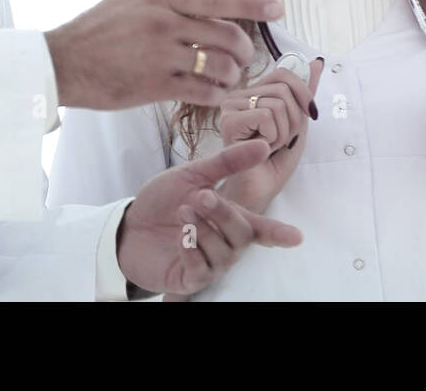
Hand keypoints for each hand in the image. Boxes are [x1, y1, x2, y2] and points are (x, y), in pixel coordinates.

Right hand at [45, 0, 283, 108]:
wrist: (64, 62)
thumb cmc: (98, 25)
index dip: (253, 5)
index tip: (279, 10)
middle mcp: (166, 25)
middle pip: (227, 35)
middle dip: (244, 49)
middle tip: (244, 56)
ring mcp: (161, 57)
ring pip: (218, 65)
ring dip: (232, 74)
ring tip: (229, 77)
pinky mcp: (154, 87)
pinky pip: (201, 91)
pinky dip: (216, 94)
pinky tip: (215, 93)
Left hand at [116, 139, 302, 296]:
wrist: (128, 223)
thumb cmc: (162, 201)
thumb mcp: (193, 174)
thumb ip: (228, 163)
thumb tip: (263, 145)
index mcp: (228, 219)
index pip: (260, 227)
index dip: (278, 233)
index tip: (297, 237)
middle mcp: (223, 244)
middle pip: (241, 234)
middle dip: (223, 213)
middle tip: (200, 196)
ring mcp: (208, 264)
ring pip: (224, 252)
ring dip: (204, 229)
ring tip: (182, 212)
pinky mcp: (188, 280)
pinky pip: (201, 270)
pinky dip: (192, 249)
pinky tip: (180, 235)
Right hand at [216, 58, 324, 212]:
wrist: (260, 190)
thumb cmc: (275, 160)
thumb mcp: (298, 120)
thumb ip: (305, 92)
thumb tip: (317, 62)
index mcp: (253, 92)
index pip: (285, 73)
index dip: (303, 94)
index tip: (306, 116)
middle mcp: (238, 96)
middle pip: (284, 88)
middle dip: (294, 119)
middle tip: (280, 139)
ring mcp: (230, 107)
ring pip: (278, 103)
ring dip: (283, 132)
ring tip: (269, 146)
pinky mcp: (228, 122)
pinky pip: (267, 116)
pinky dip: (273, 137)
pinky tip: (260, 149)